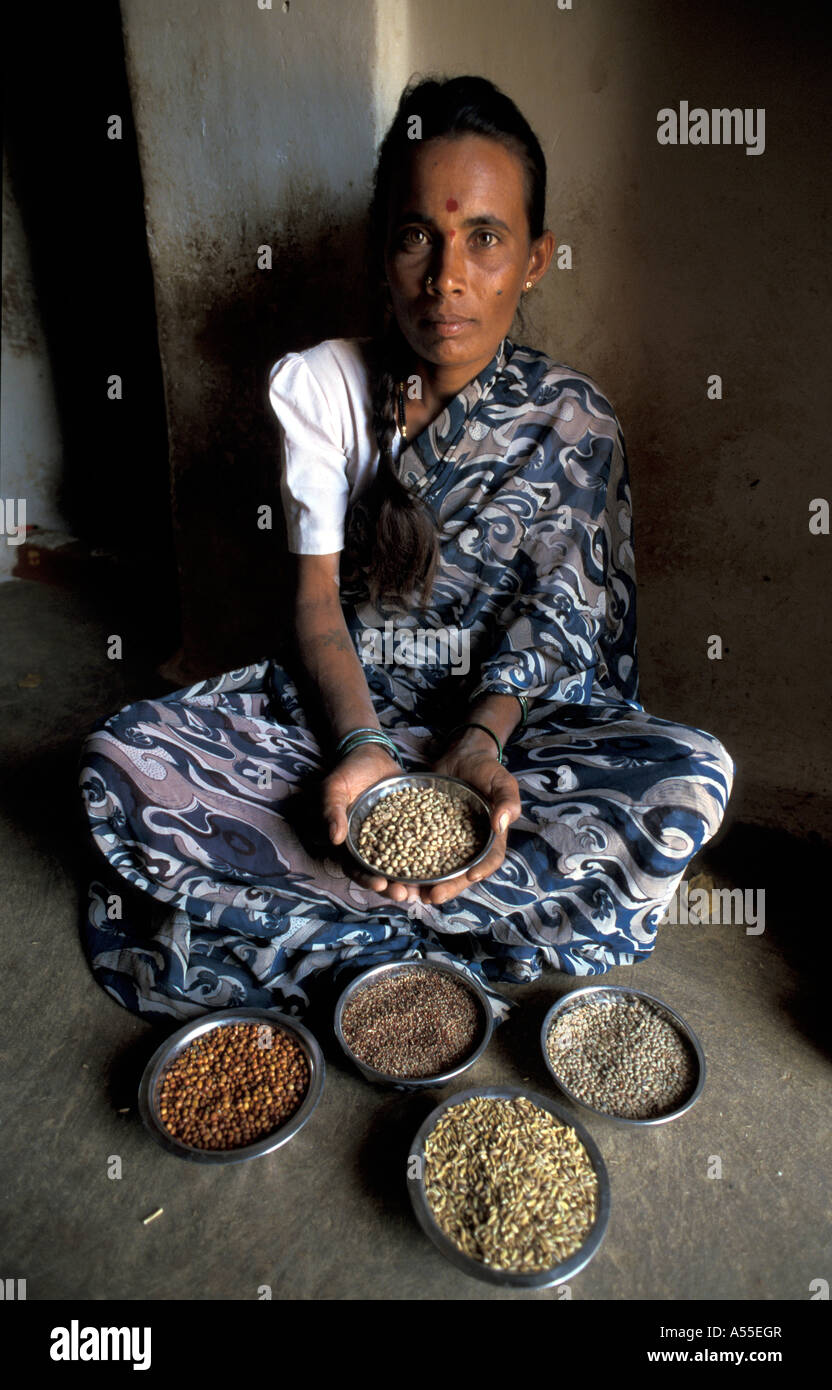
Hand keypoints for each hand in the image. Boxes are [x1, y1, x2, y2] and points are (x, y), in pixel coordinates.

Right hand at [322, 744, 417, 901]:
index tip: (379, 884)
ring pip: (403, 866)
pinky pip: (419, 845)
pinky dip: (428, 857)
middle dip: (393, 888)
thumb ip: (333, 812)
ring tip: (425, 889)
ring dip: (412, 880)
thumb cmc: (347, 772)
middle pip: (381, 874)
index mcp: (350, 844)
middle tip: (406, 895)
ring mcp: (392, 839)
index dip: (367, 879)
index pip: (356, 869)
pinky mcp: (410, 828)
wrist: (371, 755)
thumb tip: (335, 839)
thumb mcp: (335, 789)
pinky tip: (441, 865)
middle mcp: (372, 846)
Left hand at [418, 738, 521, 905]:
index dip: (481, 870)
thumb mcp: (502, 780)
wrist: (462, 756)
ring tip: (413, 894)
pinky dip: (412, 863)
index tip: (470, 876)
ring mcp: (449, 841)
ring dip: (428, 883)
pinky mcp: (430, 832)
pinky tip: (398, 871)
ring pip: (440, 868)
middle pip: (461, 872)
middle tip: (432, 896)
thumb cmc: (487, 768)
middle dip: (449, 886)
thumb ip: (507, 801)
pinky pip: (422, 851)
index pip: (490, 859)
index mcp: (492, 837)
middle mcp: (471, 845)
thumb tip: (501, 825)